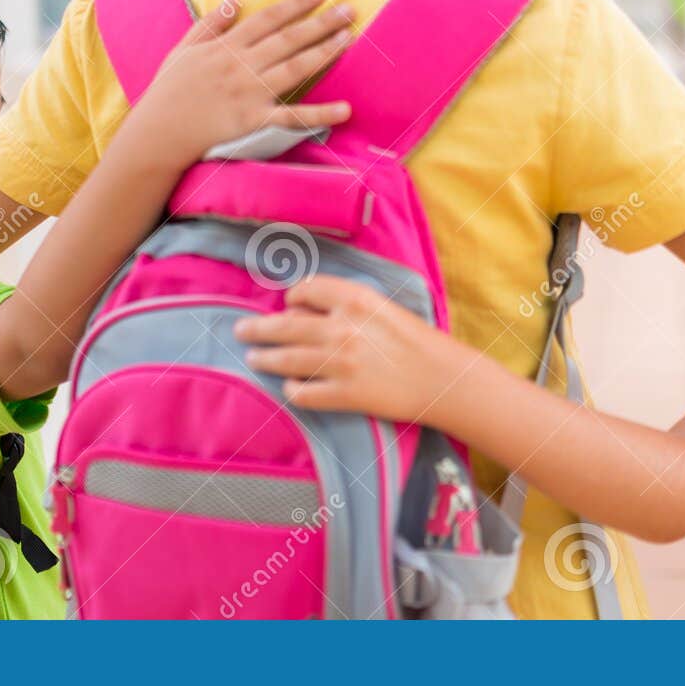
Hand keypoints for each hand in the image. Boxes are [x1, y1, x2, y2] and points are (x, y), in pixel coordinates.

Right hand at [132, 0, 354, 163]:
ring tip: (349, 38)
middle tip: (350, 8)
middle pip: (288, 39)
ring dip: (324, 52)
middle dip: (320, 22)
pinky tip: (344, 110)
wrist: (158, 132)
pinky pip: (292, 117)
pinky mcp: (254, 121)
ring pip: (294, 68)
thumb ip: (211, 23)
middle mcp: (242, 66)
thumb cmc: (169, 91)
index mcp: (226, 47)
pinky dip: (319, 114)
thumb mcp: (184, 49)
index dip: (295, 4)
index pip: (267, 19)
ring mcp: (250, 93)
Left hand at [234, 276, 462, 420]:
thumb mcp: (383, 307)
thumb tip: (304, 311)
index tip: (288, 305)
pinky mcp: (343, 395)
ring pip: (286, 359)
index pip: (305, 290)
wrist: (443, 378)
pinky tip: (287, 388)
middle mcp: (341, 328)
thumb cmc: (418, 339)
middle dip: (257, 329)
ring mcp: (339, 363)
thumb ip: (347, 305)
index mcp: (354, 299)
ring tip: (253, 358)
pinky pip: (303, 393)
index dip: (292, 298)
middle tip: (241, 331)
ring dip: (264, 358)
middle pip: (284, 325)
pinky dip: (290, 390)